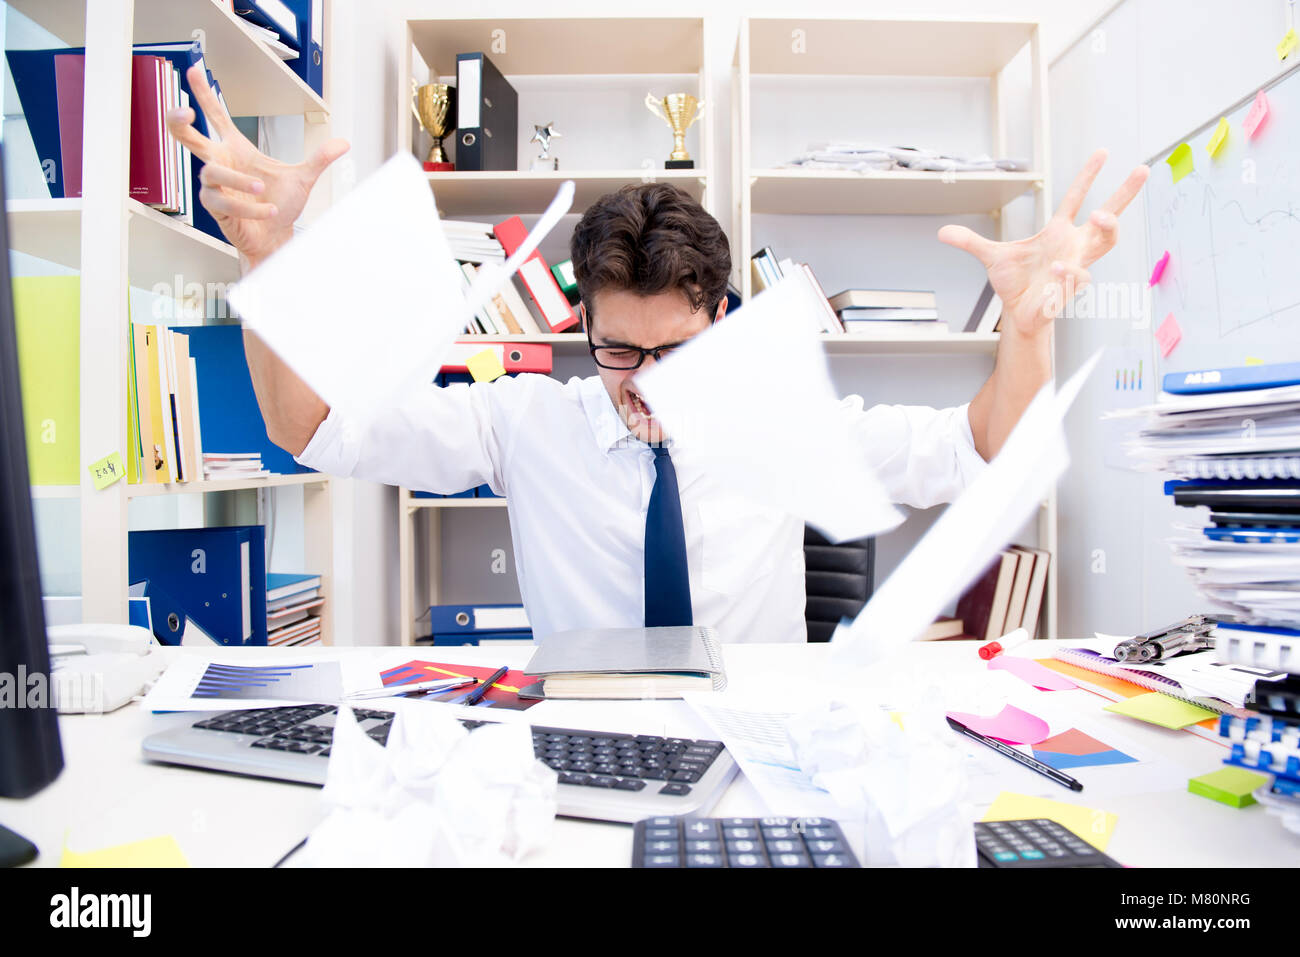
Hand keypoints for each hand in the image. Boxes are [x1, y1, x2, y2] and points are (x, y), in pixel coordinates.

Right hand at [165, 64, 348, 266]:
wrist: (277, 236)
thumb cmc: (281, 205)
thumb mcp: (303, 179)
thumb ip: (320, 159)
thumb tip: (344, 143)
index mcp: (236, 149)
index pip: (216, 116)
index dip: (204, 94)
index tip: (193, 71)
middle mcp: (221, 163)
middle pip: (188, 137)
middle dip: (179, 123)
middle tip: (184, 112)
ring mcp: (215, 186)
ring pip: (211, 173)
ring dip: (238, 180)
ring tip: (263, 189)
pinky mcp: (215, 207)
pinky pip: (223, 202)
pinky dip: (248, 206)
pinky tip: (268, 210)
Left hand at [937, 149, 1149, 338]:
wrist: (1017, 313)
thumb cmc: (1015, 283)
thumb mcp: (990, 257)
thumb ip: (969, 242)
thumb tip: (942, 231)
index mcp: (1059, 232)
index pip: (1077, 198)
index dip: (1088, 176)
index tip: (1102, 152)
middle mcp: (1074, 245)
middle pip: (1110, 217)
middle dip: (1126, 194)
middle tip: (1143, 170)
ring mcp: (1076, 266)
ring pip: (1106, 244)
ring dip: (1107, 231)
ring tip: (1101, 218)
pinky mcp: (1070, 289)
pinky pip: (1079, 276)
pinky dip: (1069, 271)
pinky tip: (1056, 268)